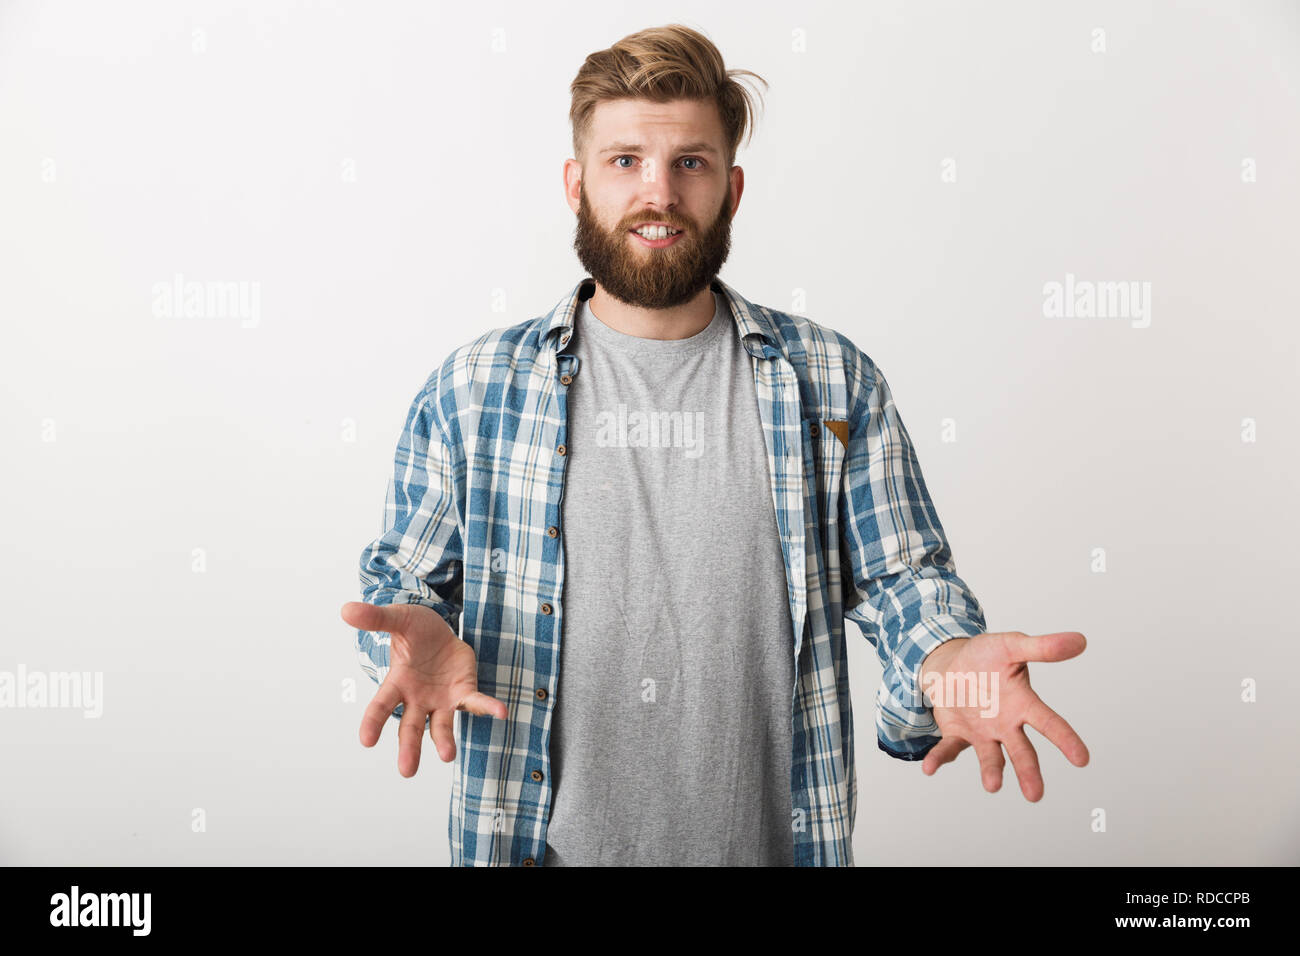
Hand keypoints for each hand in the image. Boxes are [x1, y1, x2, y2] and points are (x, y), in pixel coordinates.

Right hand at [341, 601, 507, 776]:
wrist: (440, 630)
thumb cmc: (414, 630)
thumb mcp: (397, 619)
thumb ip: (375, 618)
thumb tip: (345, 609)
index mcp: (397, 683)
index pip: (381, 706)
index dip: (373, 722)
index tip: (366, 740)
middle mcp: (417, 699)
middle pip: (411, 727)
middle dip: (408, 748)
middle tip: (406, 771)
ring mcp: (441, 700)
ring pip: (441, 726)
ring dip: (445, 741)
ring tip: (448, 756)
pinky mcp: (463, 692)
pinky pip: (475, 703)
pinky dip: (488, 708)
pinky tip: (501, 712)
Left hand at [916, 631, 1088, 800]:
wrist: (951, 663)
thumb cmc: (987, 656)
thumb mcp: (1011, 646)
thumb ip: (1041, 647)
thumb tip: (1080, 640)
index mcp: (1023, 703)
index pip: (1049, 722)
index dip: (1065, 739)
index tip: (1082, 760)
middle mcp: (1007, 724)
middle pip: (1022, 751)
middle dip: (1028, 772)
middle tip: (1035, 794)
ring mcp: (982, 733)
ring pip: (990, 757)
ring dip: (991, 771)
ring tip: (993, 785)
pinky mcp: (957, 734)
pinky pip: (949, 749)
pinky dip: (939, 759)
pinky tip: (929, 768)